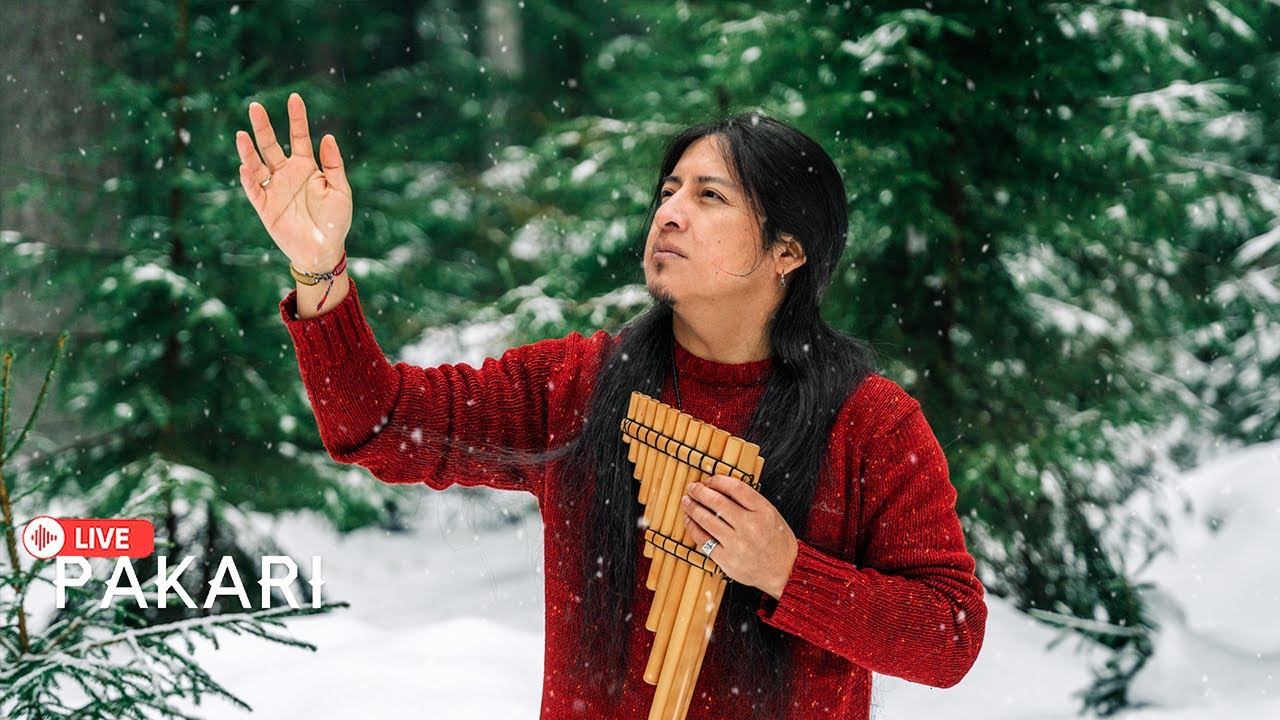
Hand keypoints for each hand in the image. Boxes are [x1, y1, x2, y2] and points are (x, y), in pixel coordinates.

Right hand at [235, 93, 351, 271]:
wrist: (323, 250)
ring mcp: (274, 189)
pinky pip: (254, 190)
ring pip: (257, 164)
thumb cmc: (335, 221)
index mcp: (307, 168)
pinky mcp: (265, 207)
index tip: (294, 98)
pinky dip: (248, 179)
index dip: (296, 119)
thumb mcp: (340, 191)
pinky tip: (245, 167)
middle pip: (271, 145)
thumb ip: (333, 165)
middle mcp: (287, 174)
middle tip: (255, 106)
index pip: (298, 137)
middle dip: (263, 127)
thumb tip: (327, 137)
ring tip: (242, 134)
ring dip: (249, 150)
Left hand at [682, 474, 798, 599]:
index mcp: (763, 511)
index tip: (709, 480)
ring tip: (687, 502)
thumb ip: (749, 501)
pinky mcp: (727, 560)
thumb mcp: (770, 514)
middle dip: (700, 492)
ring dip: (693, 508)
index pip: (736, 488)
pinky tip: (689, 521)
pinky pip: (704, 540)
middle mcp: (750, 526)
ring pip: (707, 520)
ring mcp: (737, 544)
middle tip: (692, 487)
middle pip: (718, 502)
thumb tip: (720, 487)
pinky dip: (693, 528)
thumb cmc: (776, 540)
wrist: (785, 571)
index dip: (718, 480)